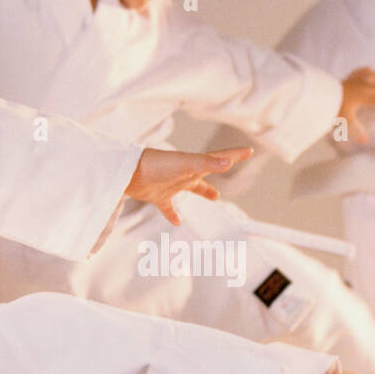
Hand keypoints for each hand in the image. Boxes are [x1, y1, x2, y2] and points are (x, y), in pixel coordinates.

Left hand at [125, 147, 251, 224]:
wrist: (126, 173)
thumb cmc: (156, 164)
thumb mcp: (185, 164)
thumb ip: (206, 164)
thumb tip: (228, 162)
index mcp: (193, 165)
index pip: (218, 158)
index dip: (235, 155)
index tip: (249, 151)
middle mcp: (184, 173)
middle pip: (207, 171)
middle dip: (221, 169)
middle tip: (232, 167)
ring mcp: (171, 184)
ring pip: (191, 188)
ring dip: (203, 191)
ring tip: (215, 198)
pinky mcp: (157, 195)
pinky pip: (168, 206)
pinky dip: (173, 214)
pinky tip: (177, 222)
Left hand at [338, 67, 374, 146]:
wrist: (322, 94)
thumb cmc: (335, 108)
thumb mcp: (346, 122)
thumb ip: (357, 131)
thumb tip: (365, 142)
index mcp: (365, 98)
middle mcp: (363, 87)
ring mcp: (356, 81)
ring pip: (372, 76)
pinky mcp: (348, 79)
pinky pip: (357, 72)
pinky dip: (363, 70)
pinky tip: (368, 68)